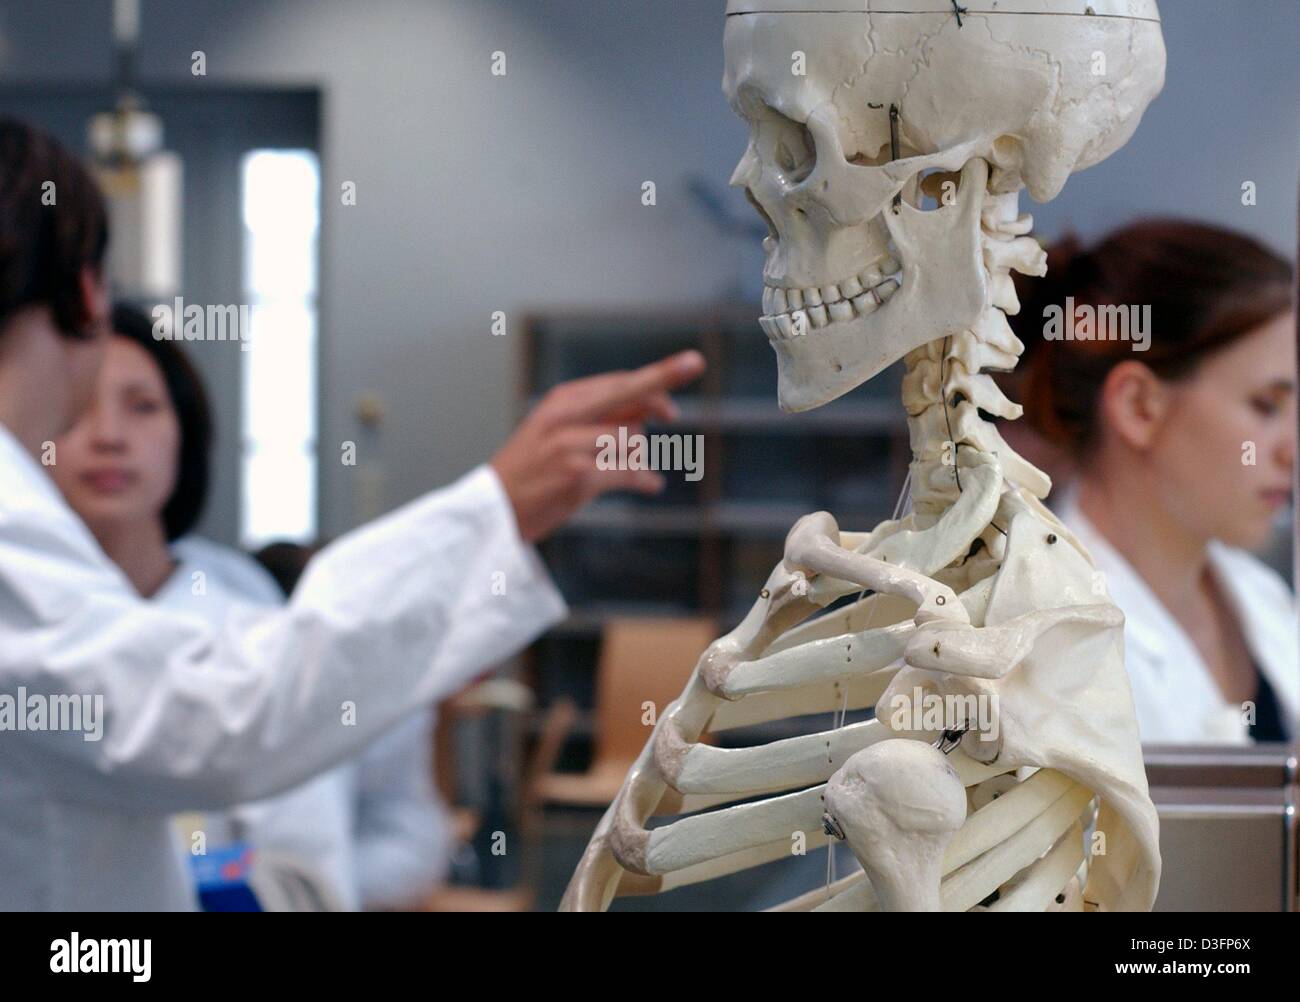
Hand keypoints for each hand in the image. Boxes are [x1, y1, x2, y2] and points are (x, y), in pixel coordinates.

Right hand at [491, 350, 706, 541]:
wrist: (494, 508)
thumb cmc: (533, 471)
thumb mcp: (559, 434)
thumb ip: (604, 420)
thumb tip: (654, 413)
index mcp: (563, 401)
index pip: (618, 382)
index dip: (655, 381)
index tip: (687, 366)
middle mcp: (566, 415)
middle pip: (626, 390)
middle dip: (663, 377)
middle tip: (695, 361)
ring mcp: (571, 444)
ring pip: (633, 440)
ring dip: (639, 458)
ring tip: (628, 472)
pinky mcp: (577, 475)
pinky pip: (628, 473)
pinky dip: (643, 480)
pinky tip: (650, 485)